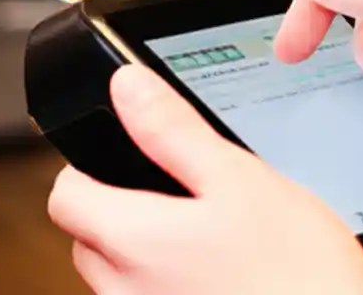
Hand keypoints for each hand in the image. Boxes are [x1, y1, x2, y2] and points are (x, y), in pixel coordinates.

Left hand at [47, 64, 362, 294]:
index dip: (88, 168)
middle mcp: (124, 289)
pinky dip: (173, 285)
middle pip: (88, 238)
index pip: (65, 196)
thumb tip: (128, 87)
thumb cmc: (297, 275)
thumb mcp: (240, 180)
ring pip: (119, 276)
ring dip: (148, 254)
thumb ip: (173, 132)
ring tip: (210, 239)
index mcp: (131, 240)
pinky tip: (221, 276)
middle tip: (181, 197)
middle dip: (121, 211)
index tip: (126, 159)